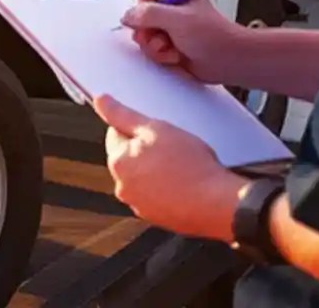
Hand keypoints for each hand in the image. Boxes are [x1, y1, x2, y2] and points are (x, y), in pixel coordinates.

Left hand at [93, 94, 247, 242]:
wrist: (217, 203)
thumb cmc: (191, 166)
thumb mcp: (156, 128)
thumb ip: (123, 114)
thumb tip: (101, 102)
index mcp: (118, 163)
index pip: (115, 134)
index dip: (137, 127)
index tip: (154, 128)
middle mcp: (123, 187)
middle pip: (129, 157)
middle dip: (146, 149)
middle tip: (171, 145)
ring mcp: (139, 204)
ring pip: (143, 177)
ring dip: (155, 169)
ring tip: (180, 165)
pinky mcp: (156, 216)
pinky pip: (156, 194)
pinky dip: (165, 187)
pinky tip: (184, 181)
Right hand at [121, 0, 249, 85]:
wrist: (229, 62)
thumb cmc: (216, 37)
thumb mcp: (179, 19)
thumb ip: (150, 14)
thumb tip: (128, 15)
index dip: (142, 0)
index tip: (147, 15)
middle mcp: (172, 8)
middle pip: (141, 13)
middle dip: (148, 30)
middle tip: (160, 36)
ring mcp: (170, 27)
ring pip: (144, 34)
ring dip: (155, 46)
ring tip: (172, 48)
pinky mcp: (170, 45)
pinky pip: (152, 49)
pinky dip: (161, 56)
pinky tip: (176, 56)